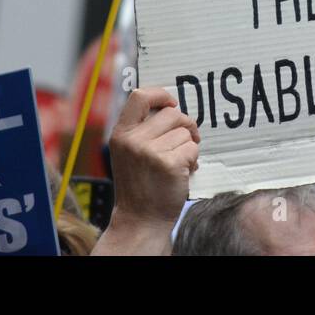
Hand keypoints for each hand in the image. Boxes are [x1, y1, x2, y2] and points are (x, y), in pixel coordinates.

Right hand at [93, 87, 199, 254]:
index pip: (139, 95)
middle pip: (172, 113)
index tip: (171, 104)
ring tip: (179, 162)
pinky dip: (193, 160)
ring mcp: (150, 152)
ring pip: (185, 132)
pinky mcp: (169, 164)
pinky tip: (183, 172)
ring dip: (189, 146)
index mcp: (121, 134)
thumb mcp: (128, 152)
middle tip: (186, 140)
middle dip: (185, 125)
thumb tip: (170, 105)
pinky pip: (193, 148)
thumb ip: (142, 129)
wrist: (140, 219)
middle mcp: (133, 140)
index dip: (160, 94)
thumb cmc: (140, 184)